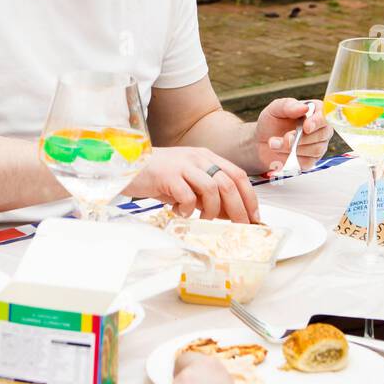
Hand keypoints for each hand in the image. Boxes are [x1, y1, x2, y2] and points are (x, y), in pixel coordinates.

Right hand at [124, 146, 259, 221]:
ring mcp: (183, 165)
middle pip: (229, 183)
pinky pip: (188, 196)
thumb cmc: (160, 176)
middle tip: (240, 227)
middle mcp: (198, 158)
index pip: (237, 174)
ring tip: (201, 218)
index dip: (249, 197)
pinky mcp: (168, 175)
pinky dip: (188, 209)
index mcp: (206, 157)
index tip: (254, 216)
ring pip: (212, 189)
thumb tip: (229, 214)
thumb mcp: (188, 181)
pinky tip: (179, 212)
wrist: (129, 165)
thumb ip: (207, 193)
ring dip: (211, 210)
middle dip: (239, 209)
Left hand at [254, 97, 331, 174]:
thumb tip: (304, 108)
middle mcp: (320, 128)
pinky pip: (307, 162)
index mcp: (314, 111)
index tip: (306, 127)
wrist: (262, 142)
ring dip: (292, 147)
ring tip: (274, 143)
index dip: (318, 121)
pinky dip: (292, 158)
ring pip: (315, 149)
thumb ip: (288, 105)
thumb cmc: (271, 122)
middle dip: (302, 138)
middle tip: (285, 137)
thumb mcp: (275, 109)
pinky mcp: (311, 160)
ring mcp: (318, 145)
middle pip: (323, 134)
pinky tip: (280, 151)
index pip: (325, 115)